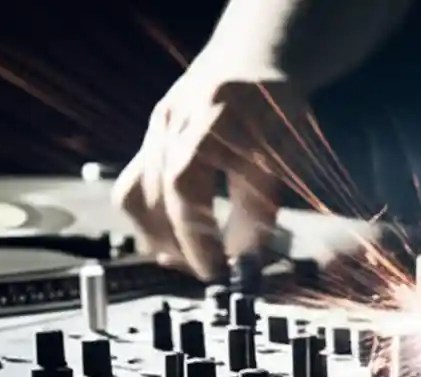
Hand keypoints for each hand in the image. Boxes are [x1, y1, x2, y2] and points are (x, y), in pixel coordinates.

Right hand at [112, 47, 309, 280]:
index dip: (198, 236)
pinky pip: (135, 186)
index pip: (187, 188)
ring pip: (135, 193)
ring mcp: (157, 128)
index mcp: (213, 117)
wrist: (251, 61)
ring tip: (187, 259)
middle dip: (179, 242)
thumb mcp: (284, 153)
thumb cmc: (275, 108)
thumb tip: (246, 261)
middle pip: (156, 193)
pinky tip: (174, 236)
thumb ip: (261, 205)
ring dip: (158, 235)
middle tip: (206, 271)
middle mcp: (176, 120)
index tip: (217, 270)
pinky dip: (151, 219)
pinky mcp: (150, 139)